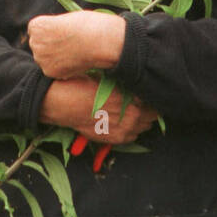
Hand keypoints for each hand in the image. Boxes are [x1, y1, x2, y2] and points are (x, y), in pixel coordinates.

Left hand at [27, 10, 125, 79]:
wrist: (99, 42)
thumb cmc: (87, 25)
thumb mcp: (66, 19)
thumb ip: (54, 27)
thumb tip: (52, 37)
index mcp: (36, 26)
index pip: (36, 30)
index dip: (51, 31)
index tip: (63, 32)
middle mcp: (34, 42)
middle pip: (38, 45)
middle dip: (50, 45)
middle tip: (68, 44)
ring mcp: (41, 58)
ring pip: (44, 58)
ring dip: (54, 57)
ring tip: (72, 52)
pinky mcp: (49, 72)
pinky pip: (52, 70)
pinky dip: (61, 67)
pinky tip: (73, 61)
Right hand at [38, 76, 158, 143]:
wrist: (63, 104)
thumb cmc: (83, 86)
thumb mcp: (108, 78)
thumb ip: (126, 84)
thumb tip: (137, 82)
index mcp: (131, 96)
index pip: (153, 99)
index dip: (150, 95)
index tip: (146, 92)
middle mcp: (131, 115)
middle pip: (153, 114)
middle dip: (149, 108)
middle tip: (141, 102)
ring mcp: (123, 129)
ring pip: (145, 126)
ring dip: (142, 119)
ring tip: (132, 111)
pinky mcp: (114, 138)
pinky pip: (132, 136)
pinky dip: (132, 130)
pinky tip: (124, 122)